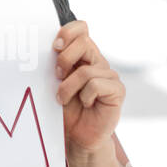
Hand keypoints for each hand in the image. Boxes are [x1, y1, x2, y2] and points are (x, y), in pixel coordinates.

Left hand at [53, 21, 124, 154]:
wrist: (77, 137)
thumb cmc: (65, 110)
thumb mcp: (55, 83)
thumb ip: (56, 64)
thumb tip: (50, 48)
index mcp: (83, 55)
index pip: (81, 28)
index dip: (68, 32)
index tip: (54, 47)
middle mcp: (98, 61)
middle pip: (84, 42)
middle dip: (64, 59)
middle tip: (57, 75)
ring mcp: (109, 75)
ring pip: (86, 70)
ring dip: (68, 87)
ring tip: (63, 99)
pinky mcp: (117, 90)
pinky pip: (96, 85)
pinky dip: (85, 97)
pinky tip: (86, 105)